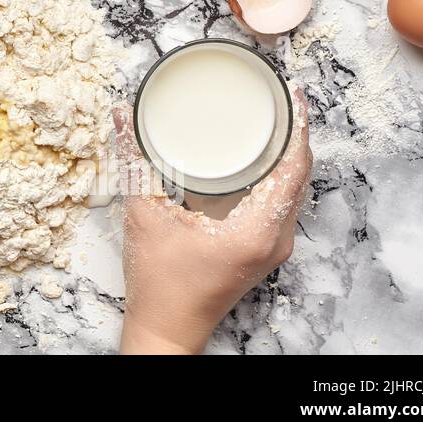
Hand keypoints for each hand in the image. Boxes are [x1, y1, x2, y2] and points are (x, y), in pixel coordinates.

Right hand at [117, 87, 312, 354]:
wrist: (167, 328)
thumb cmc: (159, 282)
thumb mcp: (143, 214)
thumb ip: (133, 161)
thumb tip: (121, 116)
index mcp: (256, 230)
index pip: (295, 166)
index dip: (300, 125)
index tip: (294, 92)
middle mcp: (276, 239)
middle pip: (301, 175)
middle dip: (296, 132)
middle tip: (282, 96)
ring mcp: (274, 248)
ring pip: (295, 190)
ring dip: (290, 154)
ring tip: (276, 118)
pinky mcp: (264, 251)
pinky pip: (284, 204)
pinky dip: (279, 175)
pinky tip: (263, 156)